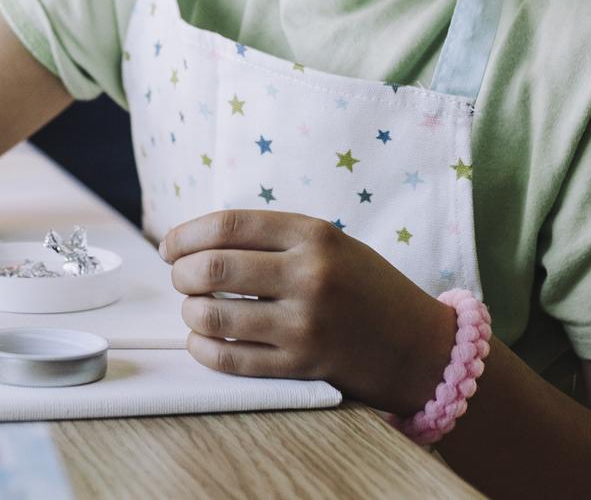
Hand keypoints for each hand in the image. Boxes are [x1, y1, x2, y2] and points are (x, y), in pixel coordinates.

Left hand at [160, 210, 454, 412]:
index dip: (185, 235)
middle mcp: (309, 276)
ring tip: (194, 310)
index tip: (170, 247)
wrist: (420, 345)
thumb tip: (195, 242)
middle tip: (180, 279)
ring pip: (214, 316)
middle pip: (212, 269)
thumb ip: (272, 238)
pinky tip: (202, 341)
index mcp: (313, 235)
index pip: (227, 225)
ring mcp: (306, 324)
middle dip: (181, 274)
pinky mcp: (303, 366)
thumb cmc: (364, 287)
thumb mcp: (329, 243)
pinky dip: (203, 349)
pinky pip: (232, 358)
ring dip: (190, 312)